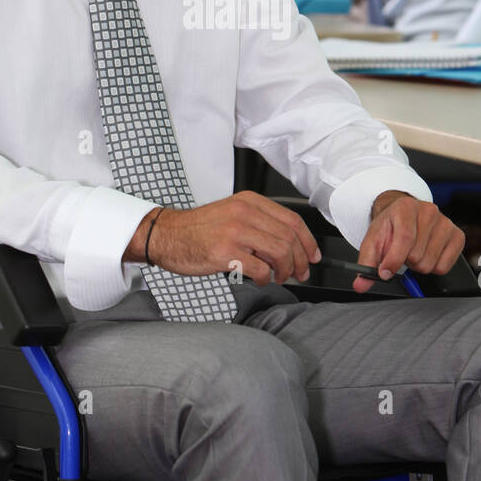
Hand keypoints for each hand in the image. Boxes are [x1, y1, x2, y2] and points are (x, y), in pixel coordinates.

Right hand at [127, 191, 321, 285]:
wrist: (167, 235)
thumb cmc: (198, 229)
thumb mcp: (232, 214)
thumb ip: (259, 223)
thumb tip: (289, 245)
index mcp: (249, 201)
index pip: (292, 220)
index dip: (308, 241)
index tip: (313, 256)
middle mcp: (244, 212)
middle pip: (289, 238)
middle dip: (301, 260)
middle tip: (300, 273)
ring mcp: (235, 232)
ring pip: (280, 252)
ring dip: (286, 271)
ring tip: (280, 277)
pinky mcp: (226, 252)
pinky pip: (260, 268)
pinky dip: (267, 278)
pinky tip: (262, 279)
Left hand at [352, 191, 464, 292]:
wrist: (403, 215)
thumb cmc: (390, 227)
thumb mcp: (373, 241)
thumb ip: (366, 263)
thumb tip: (361, 284)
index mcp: (406, 207)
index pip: (404, 238)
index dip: (394, 260)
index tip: (385, 272)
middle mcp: (429, 211)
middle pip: (417, 255)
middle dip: (405, 261)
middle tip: (401, 253)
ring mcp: (445, 222)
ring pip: (430, 263)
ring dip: (418, 265)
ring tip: (413, 252)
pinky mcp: (457, 235)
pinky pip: (444, 266)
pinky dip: (433, 267)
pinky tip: (427, 254)